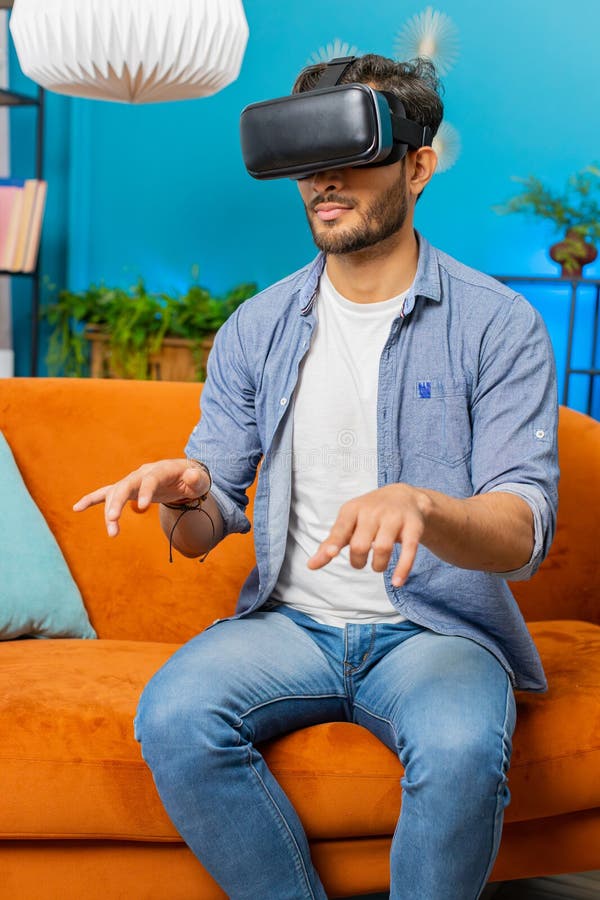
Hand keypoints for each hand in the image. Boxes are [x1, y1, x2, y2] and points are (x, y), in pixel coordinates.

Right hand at [73, 458, 210, 537]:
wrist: (183, 476)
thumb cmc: (193, 479)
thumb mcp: (200, 480)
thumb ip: (197, 479)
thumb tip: (193, 476)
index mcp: (160, 469)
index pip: (150, 479)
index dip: (145, 491)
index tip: (140, 507)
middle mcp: (142, 473)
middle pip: (125, 485)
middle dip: (116, 503)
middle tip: (112, 522)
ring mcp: (132, 481)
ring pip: (115, 493)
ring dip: (109, 511)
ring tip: (111, 533)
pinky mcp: (126, 489)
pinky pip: (106, 493)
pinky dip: (91, 500)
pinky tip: (76, 508)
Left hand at [306, 484, 431, 586]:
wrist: (404, 496)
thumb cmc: (369, 514)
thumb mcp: (349, 523)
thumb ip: (331, 543)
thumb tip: (311, 566)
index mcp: (353, 510)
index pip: (341, 528)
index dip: (334, 542)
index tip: (329, 554)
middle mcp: (373, 511)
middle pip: (360, 543)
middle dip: (358, 560)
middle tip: (360, 562)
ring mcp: (394, 518)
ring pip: (383, 547)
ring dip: (378, 565)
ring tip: (377, 567)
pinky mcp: (413, 526)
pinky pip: (409, 549)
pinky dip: (403, 568)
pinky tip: (398, 582)